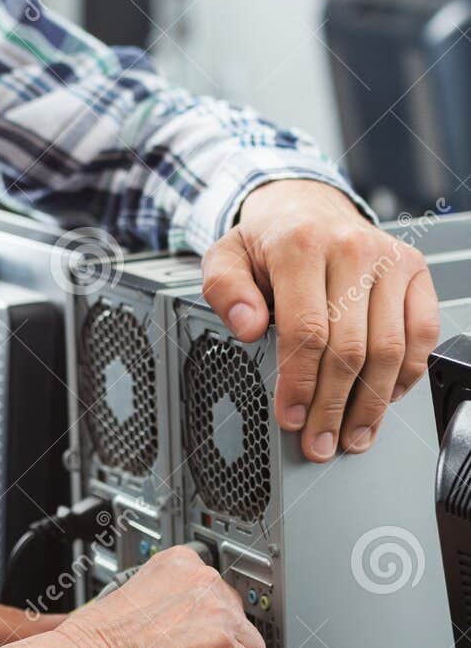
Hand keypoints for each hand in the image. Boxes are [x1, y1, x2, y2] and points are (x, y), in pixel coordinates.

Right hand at [56, 546, 264, 647]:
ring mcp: (216, 611)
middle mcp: (202, 579)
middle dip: (220, 640)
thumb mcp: (136, 597)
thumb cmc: (97, 642)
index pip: (217, 590)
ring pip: (251, 644)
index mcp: (179, 562)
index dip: (205, 621)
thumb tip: (189, 625)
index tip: (192, 634)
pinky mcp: (224, 645)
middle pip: (239, 616)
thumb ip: (172, 603)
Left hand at [201, 180, 440, 461]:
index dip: (299, 383)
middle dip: (332, 406)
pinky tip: (384, 399)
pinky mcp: (415, 270)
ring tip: (352, 435)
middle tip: (319, 442)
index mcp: (301, 245)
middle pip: (349, 348)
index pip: (306, 330)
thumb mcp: (226, 257)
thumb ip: (225, 291)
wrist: (308, 206)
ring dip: (371, 404)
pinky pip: (422, 333)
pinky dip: (407, 374)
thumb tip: (247, 328)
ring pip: (390, 348)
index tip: (291, 417)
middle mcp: (352, 249)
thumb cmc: (269, 240)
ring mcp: (390, 260)